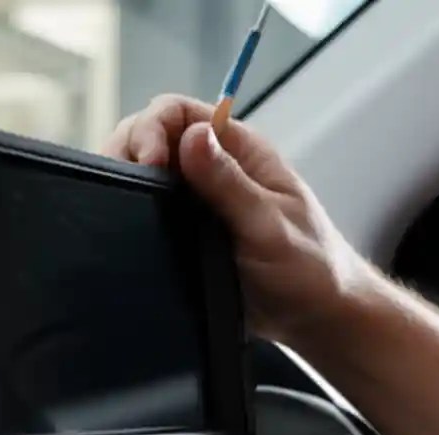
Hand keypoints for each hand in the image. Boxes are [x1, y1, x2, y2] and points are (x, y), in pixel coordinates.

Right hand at [103, 95, 377, 344]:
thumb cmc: (311, 268)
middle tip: (124, 191)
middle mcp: (215, 168)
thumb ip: (230, 183)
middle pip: (151, 139)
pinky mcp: (187, 235)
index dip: (152, 128)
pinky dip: (133, 217)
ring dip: (126, 187)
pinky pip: (150, 215)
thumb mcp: (269, 224)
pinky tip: (126, 233)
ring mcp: (198, 202)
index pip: (177, 112)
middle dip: (128, 154)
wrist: (317, 318)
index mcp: (240, 150)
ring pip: (145, 177)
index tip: (148, 165)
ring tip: (121, 210)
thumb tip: (191, 135)